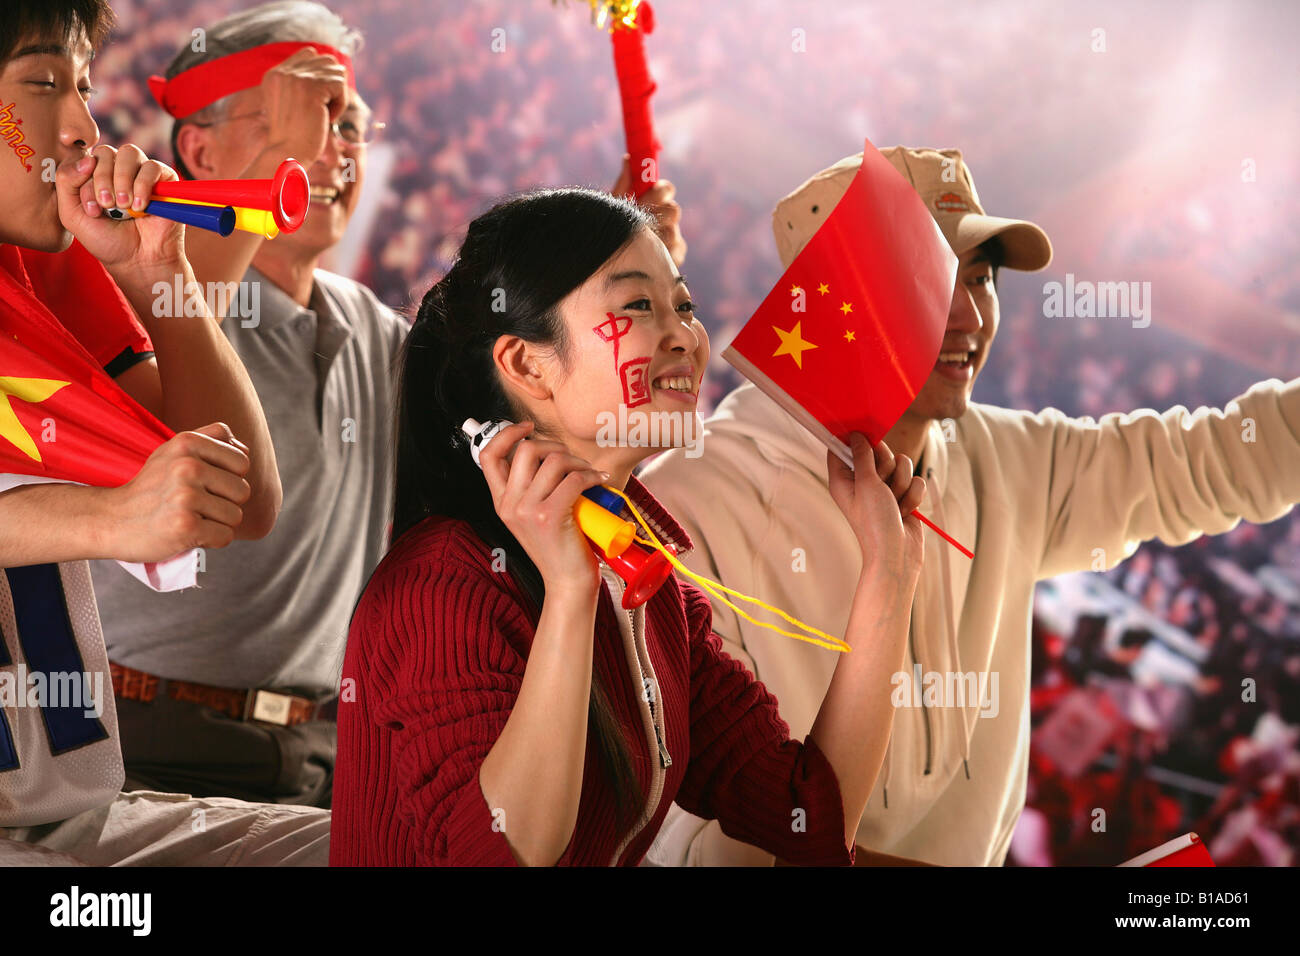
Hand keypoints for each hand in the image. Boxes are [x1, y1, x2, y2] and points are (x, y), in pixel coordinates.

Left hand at [56, 146, 184, 274]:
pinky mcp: (165, 180)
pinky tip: (140, 207)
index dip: (84, 179)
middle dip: (102, 179)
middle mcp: (117, 170)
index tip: (92, 209)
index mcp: (93, 175)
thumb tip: (86, 159)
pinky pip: (152, 167)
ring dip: (122, 179)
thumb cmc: (106, 240)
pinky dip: (143, 185)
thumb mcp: (72, 214)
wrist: (138, 261)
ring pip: (129, 153)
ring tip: (123, 205)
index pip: (84, 157)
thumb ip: (66, 182)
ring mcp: (141, 173)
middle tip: (107, 205)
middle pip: (105, 152)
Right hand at [100, 423, 252, 561]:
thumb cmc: (150, 487)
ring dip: (218, 523)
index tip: (205, 484)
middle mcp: (188, 467)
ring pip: (236, 516)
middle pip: (243, 490)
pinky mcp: (185, 526)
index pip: (242, 461)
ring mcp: (186, 497)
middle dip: (225, 503)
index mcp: (187, 443)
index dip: (230, 477)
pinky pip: (225, 537)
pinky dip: (211, 540)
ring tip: (190, 518)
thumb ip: (210, 439)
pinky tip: (188, 533)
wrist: (109, 520)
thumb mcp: (173, 451)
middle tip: (195, 506)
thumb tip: (245, 449)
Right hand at [255, 47, 348, 169]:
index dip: (323, 75)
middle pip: (326, 60)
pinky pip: (341, 85)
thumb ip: (304, 83)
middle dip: (332, 85)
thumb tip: (333, 69)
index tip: (318, 100)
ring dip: (337, 94)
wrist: (288, 153)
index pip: (309, 54)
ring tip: (325, 114)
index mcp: (275, 74)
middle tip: (324, 108)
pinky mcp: (312, 87)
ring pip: (336, 71)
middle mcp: (283, 71)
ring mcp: (296, 77)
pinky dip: (340, 104)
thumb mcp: (293, 104)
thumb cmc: (294, 136)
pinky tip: (327, 118)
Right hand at [478, 421, 606, 594]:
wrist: (567, 582)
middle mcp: (509, 505)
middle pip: (525, 449)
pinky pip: (573, 479)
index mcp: (501, 502)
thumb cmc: (559, 547)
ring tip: (589, 473)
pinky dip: (591, 475)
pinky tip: (600, 480)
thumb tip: (549, 452)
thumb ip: (532, 487)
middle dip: (554, 445)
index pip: (488, 455)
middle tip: (572, 458)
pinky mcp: (549, 517)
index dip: (507, 433)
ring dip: (578, 461)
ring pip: (553, 460)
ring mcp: (527, 511)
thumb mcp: (534, 515)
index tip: (528, 427)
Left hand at [611, 155, 685, 266]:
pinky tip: (648, 255)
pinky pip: (677, 250)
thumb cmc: (610, 229)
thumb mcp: (613, 207)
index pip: (667, 189)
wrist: (607, 259)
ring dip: (655, 235)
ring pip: (674, 231)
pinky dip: (663, 252)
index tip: (644, 196)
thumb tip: (628, 158)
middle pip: (674, 209)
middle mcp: (666, 217)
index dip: (659, 191)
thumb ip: (623, 185)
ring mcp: (673, 237)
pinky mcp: (675, 256)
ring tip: (637, 240)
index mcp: (654, 201)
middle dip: (656, 214)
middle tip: (638, 220)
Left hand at [827, 434, 924, 588]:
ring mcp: (884, 488)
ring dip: (902, 483)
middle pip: (878, 450)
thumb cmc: (874, 523)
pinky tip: (905, 511)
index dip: (854, 438)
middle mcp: (863, 481)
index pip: (842, 447)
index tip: (866, 435)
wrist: (897, 554)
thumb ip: (862, 456)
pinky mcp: (904, 495)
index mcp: (844, 478)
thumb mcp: (866, 484)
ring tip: (894, 503)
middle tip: (882, 482)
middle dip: (887, 464)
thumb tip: (855, 435)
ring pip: (902, 463)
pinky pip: (916, 480)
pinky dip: (913, 495)